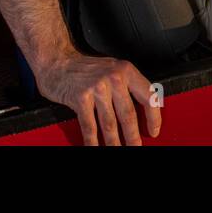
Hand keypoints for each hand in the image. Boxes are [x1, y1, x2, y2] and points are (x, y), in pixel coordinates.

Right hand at [34, 50, 161, 145]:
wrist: (57, 61)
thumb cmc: (86, 68)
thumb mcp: (112, 69)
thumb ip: (127, 86)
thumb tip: (142, 112)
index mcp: (126, 70)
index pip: (148, 96)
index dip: (154, 117)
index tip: (153, 131)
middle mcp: (114, 77)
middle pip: (128, 114)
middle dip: (133, 136)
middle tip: (136, 147)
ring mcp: (97, 87)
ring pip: (110, 123)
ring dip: (114, 142)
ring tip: (118, 151)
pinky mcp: (80, 98)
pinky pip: (89, 125)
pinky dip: (93, 141)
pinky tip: (96, 148)